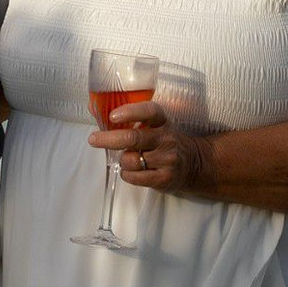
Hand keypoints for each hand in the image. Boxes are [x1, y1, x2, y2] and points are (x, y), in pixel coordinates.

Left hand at [89, 99, 209, 194]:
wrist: (193, 164)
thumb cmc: (164, 142)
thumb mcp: (154, 125)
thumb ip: (128, 118)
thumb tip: (94, 108)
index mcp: (162, 121)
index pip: (149, 111)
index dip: (130, 112)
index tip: (113, 115)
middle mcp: (166, 139)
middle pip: (134, 138)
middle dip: (109, 139)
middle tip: (93, 139)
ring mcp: (167, 160)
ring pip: (130, 159)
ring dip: (121, 160)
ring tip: (127, 158)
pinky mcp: (164, 179)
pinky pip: (134, 177)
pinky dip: (126, 173)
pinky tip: (131, 170)